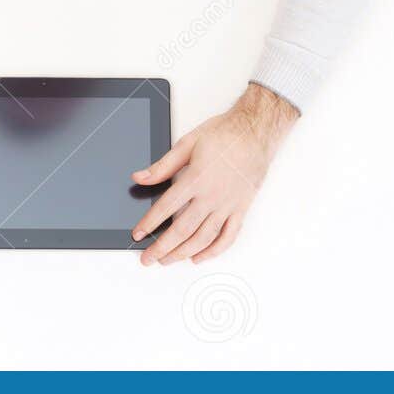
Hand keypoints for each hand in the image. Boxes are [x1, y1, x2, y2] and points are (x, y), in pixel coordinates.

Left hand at [130, 83, 298, 264]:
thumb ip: (163, 165)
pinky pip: (228, 237)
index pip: (165, 208)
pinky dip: (213, 251)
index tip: (137, 235)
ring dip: (183, 253)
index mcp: (195, 179)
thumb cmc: (225, 134)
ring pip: (203, 238)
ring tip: (168, 260)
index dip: (148, 224)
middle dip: (162, 248)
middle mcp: (211, 196)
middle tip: (148, 258)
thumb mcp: (188, 143)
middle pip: (182, 230)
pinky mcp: (241, 209)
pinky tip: (200, 257)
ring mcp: (228, 205)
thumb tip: (140, 177)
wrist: (255, 132)